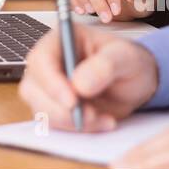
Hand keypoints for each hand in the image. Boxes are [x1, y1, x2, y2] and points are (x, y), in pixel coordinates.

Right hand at [19, 28, 159, 130]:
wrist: (135, 83)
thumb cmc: (128, 62)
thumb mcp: (126, 57)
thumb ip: (105, 65)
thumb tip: (79, 83)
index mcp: (62, 39)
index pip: (41, 59)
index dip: (51, 81)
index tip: (72, 100)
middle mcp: (50, 62)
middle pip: (33, 88)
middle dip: (59, 108)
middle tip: (90, 116)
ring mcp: (49, 86)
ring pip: (41, 109)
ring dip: (70, 121)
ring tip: (103, 118)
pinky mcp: (54, 107)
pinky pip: (55, 124)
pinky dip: (78, 129)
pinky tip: (102, 121)